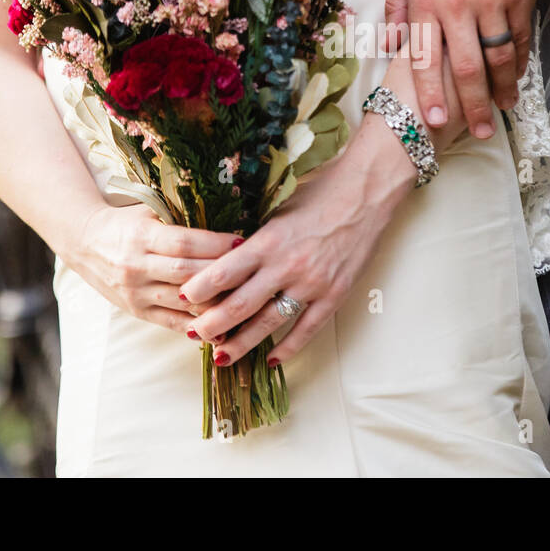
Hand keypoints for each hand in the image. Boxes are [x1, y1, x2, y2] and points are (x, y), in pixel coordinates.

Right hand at [65, 202, 237, 332]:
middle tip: (252, 271)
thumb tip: (226, 213)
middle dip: (222, 274)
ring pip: (183, 301)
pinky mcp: (137, 311)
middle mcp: (136, 266)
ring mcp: (136, 292)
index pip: (184, 243)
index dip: (215, 245)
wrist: (84, 243)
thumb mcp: (148, 211)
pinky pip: (172, 322)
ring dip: (216, 303)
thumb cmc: (125, 223)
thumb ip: (179, 216)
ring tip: (245, 300)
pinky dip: (198, 326)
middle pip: (187, 273)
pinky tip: (223, 328)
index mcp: (141, 236)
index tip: (242, 242)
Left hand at [178, 117, 414, 365]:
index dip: (198, 290)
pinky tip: (272, 358)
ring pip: (269, 323)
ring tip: (222, 357)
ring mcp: (313, 283)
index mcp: (268, 241)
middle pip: (239, 305)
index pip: (223, 273)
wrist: (366, 192)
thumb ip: (257, 240)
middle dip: (212, 325)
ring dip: (242, 343)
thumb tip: (228, 263)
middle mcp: (287, 265)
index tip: (183, 299)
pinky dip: (289, 348)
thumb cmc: (321, 193)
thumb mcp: (279, 211)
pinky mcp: (335, 294)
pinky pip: (307, 329)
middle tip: (194, 336)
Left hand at [384, 0, 536, 140]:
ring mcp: (491, 0)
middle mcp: (458, 5)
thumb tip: (388, 46)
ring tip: (503, 110)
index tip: (433, 123)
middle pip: (466, 68)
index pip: (425, 59)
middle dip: (472, 107)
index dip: (431, 95)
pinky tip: (517, 76)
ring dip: (503, 89)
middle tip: (480, 133)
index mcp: (425, 1)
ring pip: (499, 57)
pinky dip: (520, 60)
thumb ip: (397, 8)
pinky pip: (520, 36)